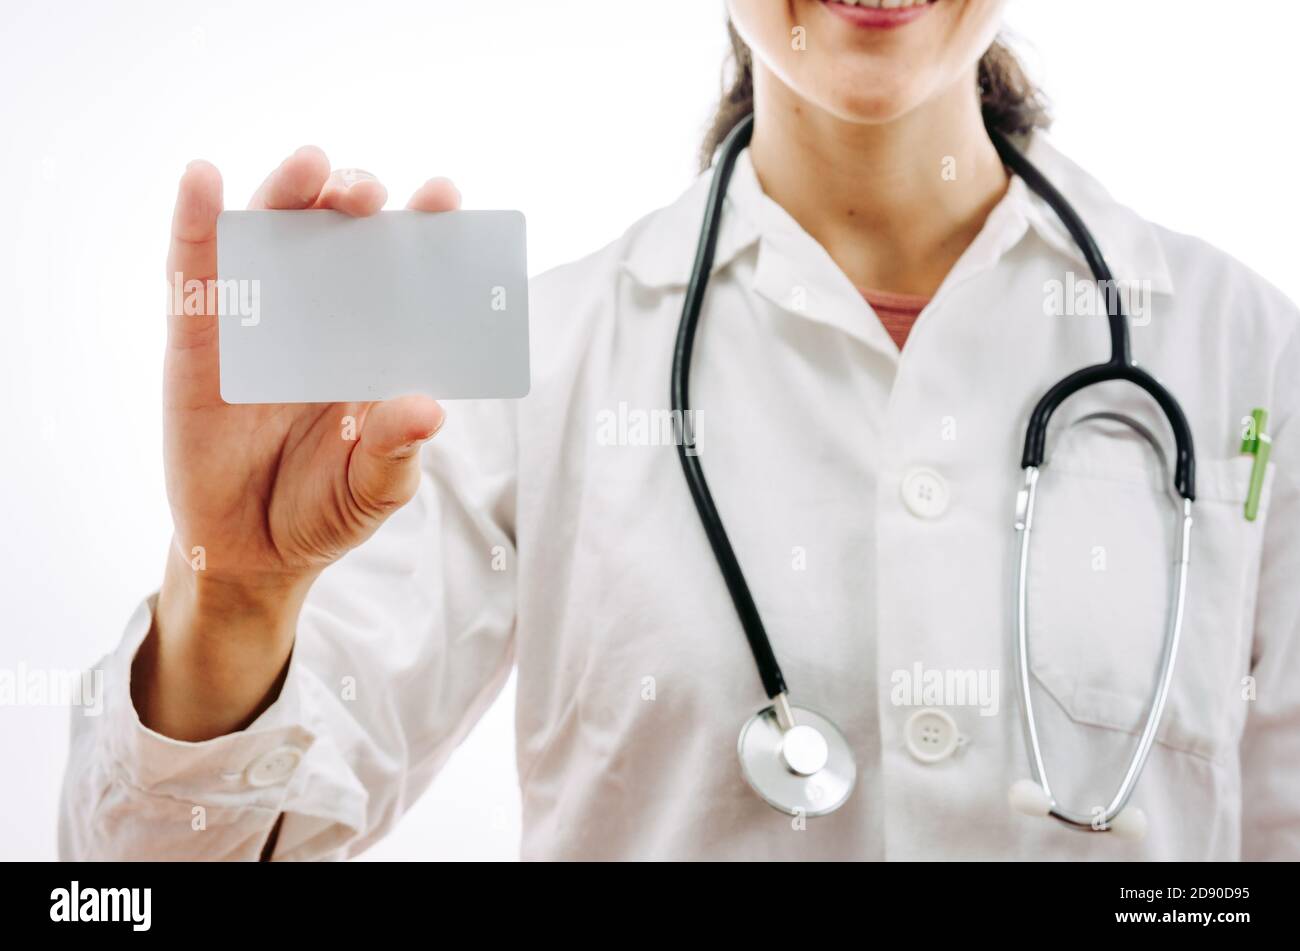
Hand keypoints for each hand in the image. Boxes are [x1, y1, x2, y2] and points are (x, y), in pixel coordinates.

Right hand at [137, 147, 462, 739]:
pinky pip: (196, 274)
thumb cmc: (326, 507)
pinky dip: (198, 222)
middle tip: (374, 194)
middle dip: (358, 201)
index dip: (424, 230)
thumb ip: (398, 449)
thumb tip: (428, 408)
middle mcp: (322, 317)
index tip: (446, 195)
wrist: (253, 551)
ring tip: (311, 165)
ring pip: (272, 237)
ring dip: (289, 193)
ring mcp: (259, 321)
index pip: (404, 272)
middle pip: (339, 236)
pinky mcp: (199, 341)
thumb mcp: (375, 488)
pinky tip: (204, 178)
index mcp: (375, 342)